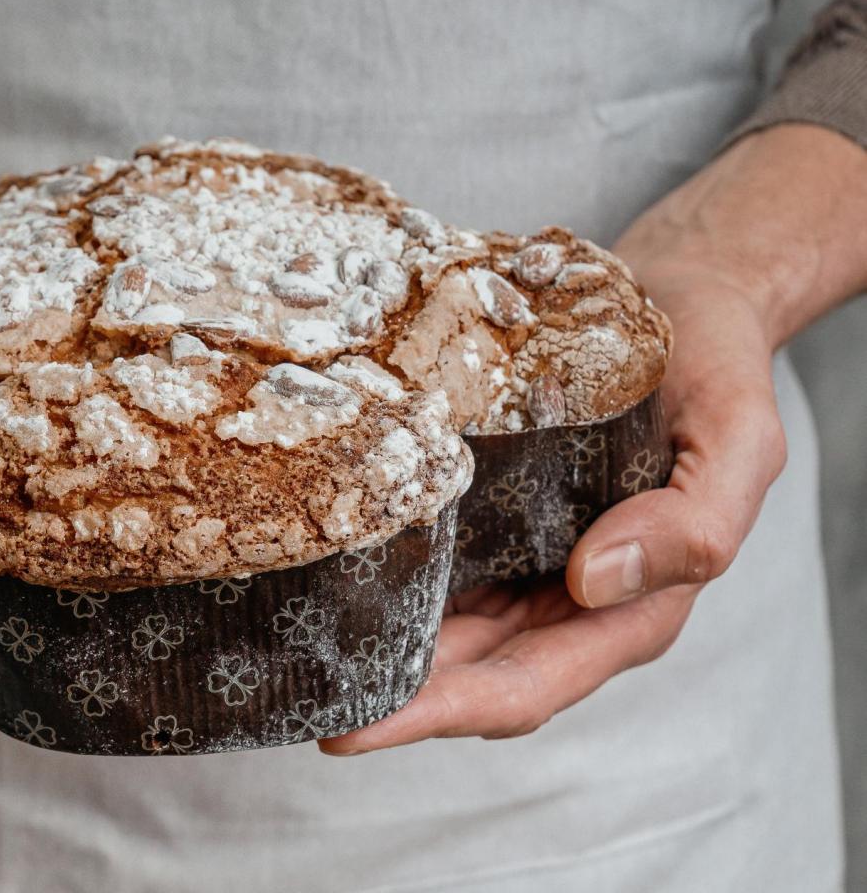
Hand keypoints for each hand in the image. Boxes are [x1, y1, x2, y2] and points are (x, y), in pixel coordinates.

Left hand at [317, 128, 839, 753]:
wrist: (685, 298)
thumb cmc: (715, 371)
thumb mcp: (735, 442)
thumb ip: (693, 525)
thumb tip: (594, 582)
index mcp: (626, 609)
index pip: (523, 687)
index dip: (439, 712)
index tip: (355, 730)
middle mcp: (565, 599)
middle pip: (464, 671)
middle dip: (384, 698)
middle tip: (297, 707)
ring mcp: (522, 559)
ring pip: (439, 627)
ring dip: (374, 648)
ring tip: (292, 654)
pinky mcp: (491, 513)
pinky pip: (433, 560)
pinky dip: (385, 577)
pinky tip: (326, 571)